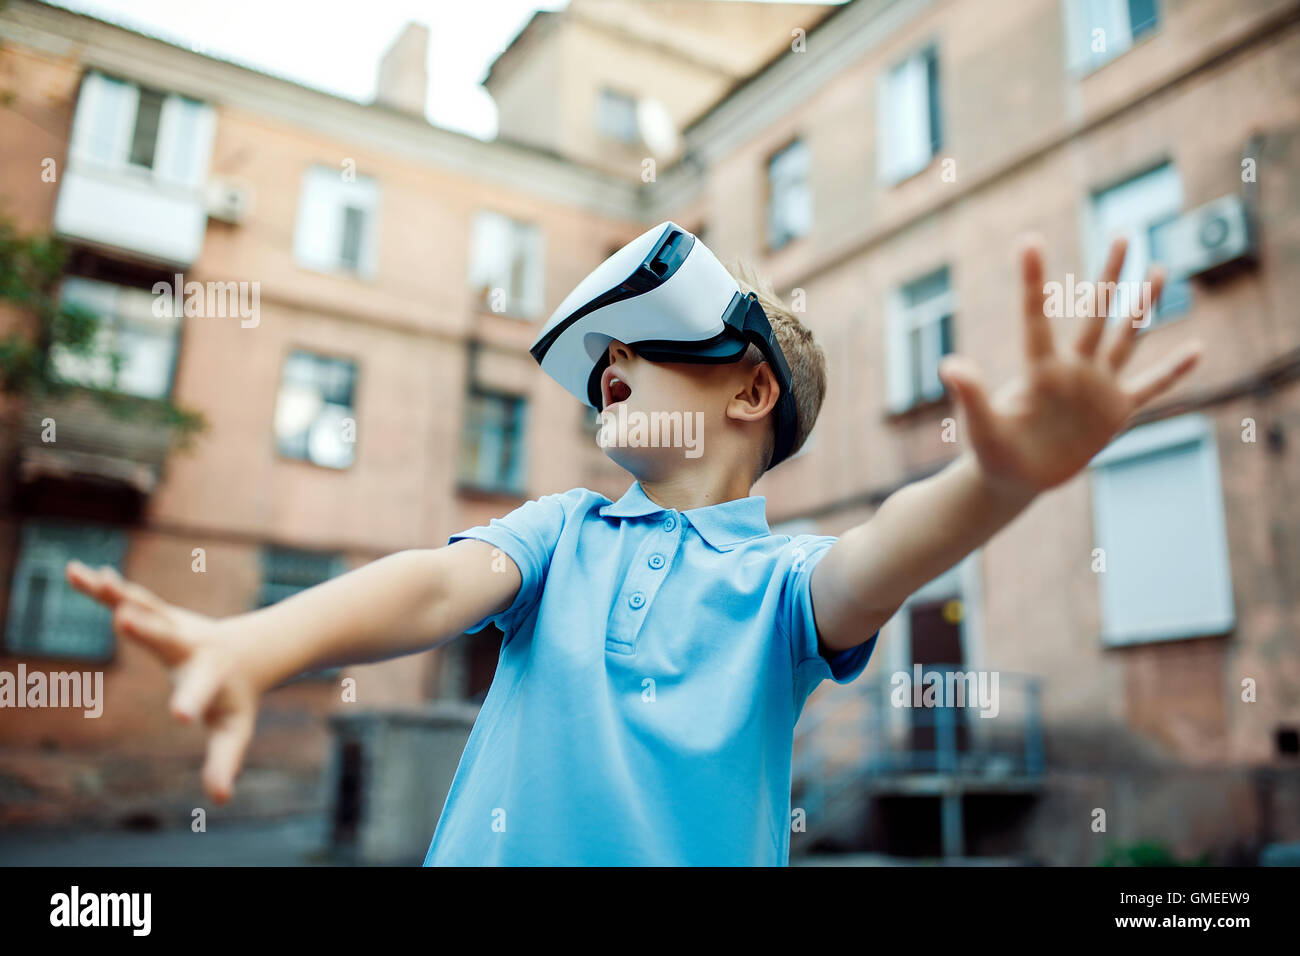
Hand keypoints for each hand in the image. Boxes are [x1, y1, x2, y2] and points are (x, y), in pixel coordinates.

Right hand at [65, 561, 261, 803]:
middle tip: (124, 617)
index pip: (199, 694)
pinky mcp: (158, 612)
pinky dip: (102, 587)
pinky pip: (127, 596)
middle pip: (167, 636)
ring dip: (115, 594)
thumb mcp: (233, 730)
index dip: (190, 704)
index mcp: (208, 678)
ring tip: (86, 578)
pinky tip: (77, 572)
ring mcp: (173, 625)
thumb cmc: (237, 697)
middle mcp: (190, 646)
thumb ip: (225, 760)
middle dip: (147, 629)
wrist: (250, 651)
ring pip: (143, 605)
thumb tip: (219, 798)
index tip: (180, 717)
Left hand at [938, 236, 1201, 493]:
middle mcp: (1072, 370)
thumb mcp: (982, 426)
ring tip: (1158, 269)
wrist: (1013, 479)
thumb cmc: (991, 452)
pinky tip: (1197, 349)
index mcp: (1040, 371)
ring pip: (1126, 338)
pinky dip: (1173, 372)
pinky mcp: (1115, 411)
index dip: (1033, 281)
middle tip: (1123, 234)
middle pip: (1096, 314)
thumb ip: (971, 395)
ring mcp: (1096, 388)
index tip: (1030, 240)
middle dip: (1110, 275)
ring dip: (1143, 307)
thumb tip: (949, 365)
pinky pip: (1151, 387)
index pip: (1036, 318)